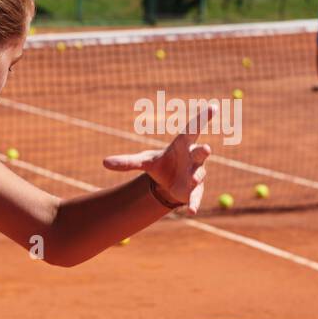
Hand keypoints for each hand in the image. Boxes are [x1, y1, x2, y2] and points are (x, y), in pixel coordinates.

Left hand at [101, 103, 215, 214]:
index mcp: (182, 145)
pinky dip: (194, 204)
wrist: (167, 184)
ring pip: (199, 174)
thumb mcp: (144, 161)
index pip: (192, 129)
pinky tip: (191, 211)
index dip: (202, 118)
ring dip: (195, 177)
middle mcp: (192, 158)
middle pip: (200, 152)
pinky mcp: (195, 191)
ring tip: (191, 179)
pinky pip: (196, 197)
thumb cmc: (160, 164)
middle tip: (205, 148)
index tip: (213, 107)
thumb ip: (127, 162)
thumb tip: (104, 163)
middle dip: (203, 151)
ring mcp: (196, 174)